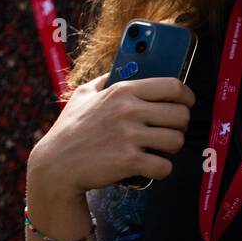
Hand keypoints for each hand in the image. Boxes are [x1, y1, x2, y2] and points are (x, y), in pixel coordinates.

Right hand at [28, 73, 193, 200]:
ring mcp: (129, 136)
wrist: (55, 164)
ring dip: (169, 150)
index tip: (184, 104)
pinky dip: (159, 170)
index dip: (185, 97)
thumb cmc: (69, 130)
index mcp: (121, 91)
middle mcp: (128, 110)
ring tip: (153, 150)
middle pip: (181, 115)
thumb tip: (119, 69)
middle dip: (177, 126)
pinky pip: (165, 167)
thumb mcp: (82, 96)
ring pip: (177, 141)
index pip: (173, 86)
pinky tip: (145, 167)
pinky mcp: (129, 161)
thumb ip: (103, 81)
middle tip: (163, 132)